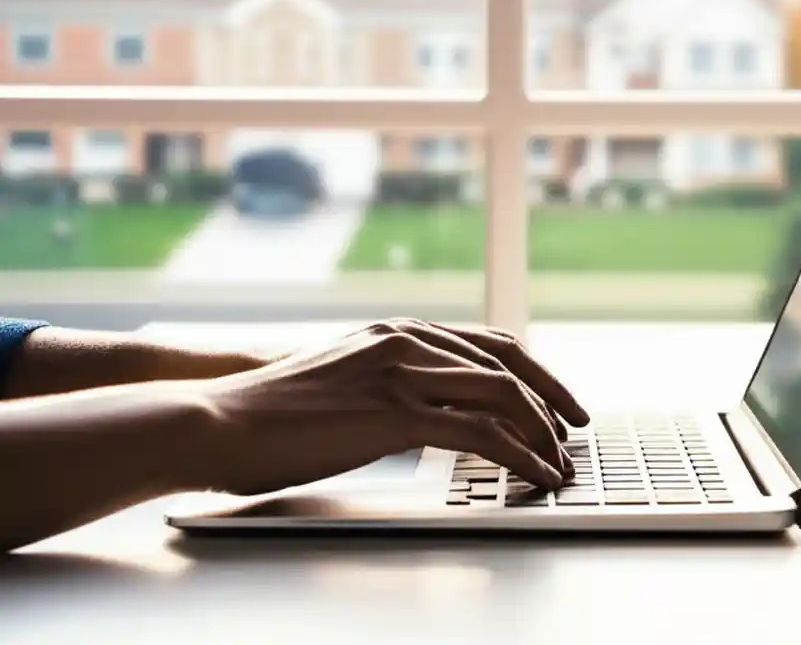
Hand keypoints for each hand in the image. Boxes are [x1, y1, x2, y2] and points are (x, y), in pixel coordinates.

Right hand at [194, 320, 589, 494]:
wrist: (217, 420)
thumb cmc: (271, 414)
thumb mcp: (342, 382)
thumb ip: (388, 384)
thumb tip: (425, 414)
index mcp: (397, 332)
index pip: (488, 344)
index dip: (531, 372)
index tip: (555, 400)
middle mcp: (408, 341)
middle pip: (509, 361)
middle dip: (552, 397)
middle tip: (576, 430)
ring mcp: (403, 373)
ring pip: (504, 394)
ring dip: (542, 433)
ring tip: (560, 465)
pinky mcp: (396, 414)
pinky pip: (482, 433)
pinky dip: (521, 456)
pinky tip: (537, 476)